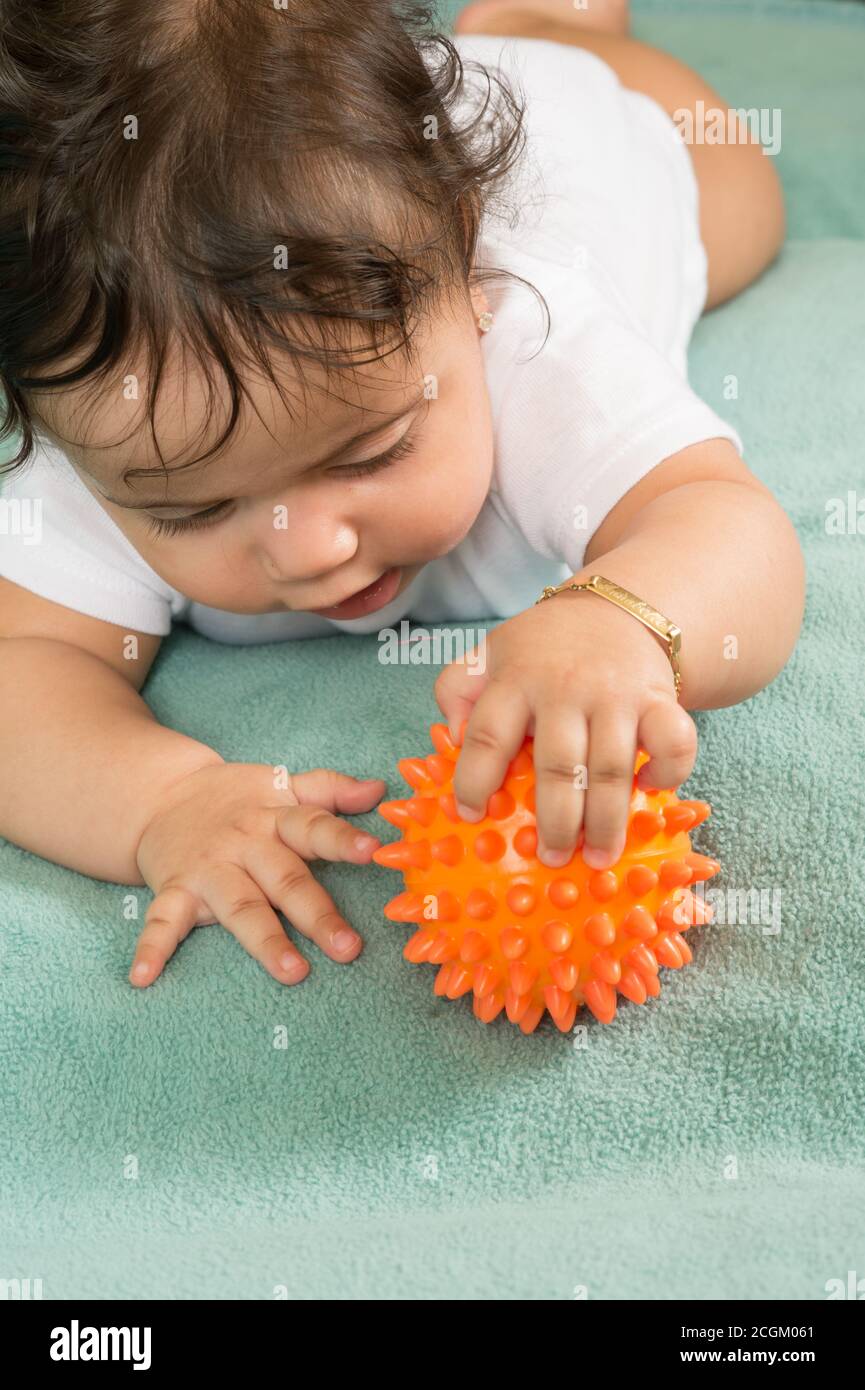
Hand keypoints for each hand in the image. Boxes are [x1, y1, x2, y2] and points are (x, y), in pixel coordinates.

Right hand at [131, 762, 384, 986]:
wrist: (162, 795)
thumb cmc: (239, 799)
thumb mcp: (283, 785)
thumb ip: (330, 789)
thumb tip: (379, 791)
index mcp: (276, 817)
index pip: (314, 826)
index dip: (342, 838)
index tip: (372, 851)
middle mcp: (245, 844)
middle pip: (285, 879)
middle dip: (317, 913)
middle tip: (349, 948)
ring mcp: (209, 869)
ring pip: (240, 907)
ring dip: (264, 940)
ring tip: (292, 972)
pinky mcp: (174, 889)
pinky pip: (161, 920)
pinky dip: (151, 947)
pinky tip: (144, 975)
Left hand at [434, 587, 697, 869]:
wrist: (617, 609)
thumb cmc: (543, 650)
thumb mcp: (489, 655)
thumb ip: (457, 690)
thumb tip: (451, 737)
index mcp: (515, 679)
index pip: (487, 734)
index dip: (475, 779)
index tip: (472, 815)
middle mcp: (565, 687)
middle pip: (557, 766)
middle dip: (554, 821)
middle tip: (550, 858)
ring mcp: (616, 694)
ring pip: (612, 768)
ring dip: (606, 821)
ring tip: (597, 858)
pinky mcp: (660, 698)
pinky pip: (674, 742)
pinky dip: (667, 772)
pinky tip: (650, 790)